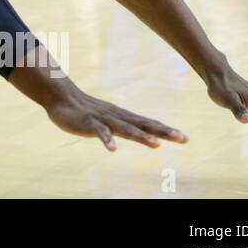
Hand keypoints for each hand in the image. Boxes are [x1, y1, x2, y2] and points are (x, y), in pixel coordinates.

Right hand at [45, 87, 188, 150]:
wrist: (62, 97)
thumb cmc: (87, 110)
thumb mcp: (110, 119)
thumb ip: (125, 126)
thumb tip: (144, 133)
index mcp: (123, 117)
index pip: (149, 124)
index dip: (167, 130)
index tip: (185, 138)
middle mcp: (117, 117)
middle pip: (144, 125)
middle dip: (164, 132)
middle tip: (183, 138)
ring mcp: (104, 120)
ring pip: (125, 128)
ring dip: (141, 136)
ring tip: (156, 145)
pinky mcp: (89, 123)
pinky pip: (99, 132)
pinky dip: (106, 140)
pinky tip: (112, 149)